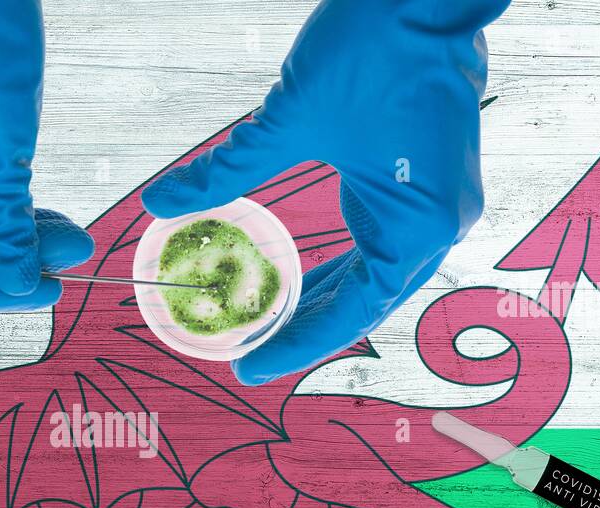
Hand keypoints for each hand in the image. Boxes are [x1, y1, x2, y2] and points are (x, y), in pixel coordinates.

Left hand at [142, 0, 509, 384]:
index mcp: (415, 227)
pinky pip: (384, 243)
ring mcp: (441, 205)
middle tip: (250, 356)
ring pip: (376, 276)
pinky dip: (344, 265)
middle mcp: (438, 227)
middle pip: (366, 302)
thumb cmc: (369, 48)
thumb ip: (224, 171)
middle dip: (306, 330)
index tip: (248, 368)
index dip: (297, 345)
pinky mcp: (431, 182)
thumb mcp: (285, 119)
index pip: (352, 312)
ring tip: (270, 326)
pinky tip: (305, 280)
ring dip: (325, 300)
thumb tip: (158, 202)